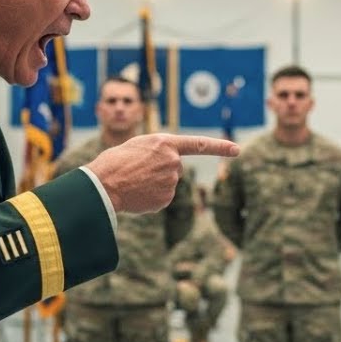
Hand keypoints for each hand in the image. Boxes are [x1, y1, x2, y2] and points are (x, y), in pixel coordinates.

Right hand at [85, 134, 238, 214]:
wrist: (104, 184)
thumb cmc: (115, 161)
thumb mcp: (138, 145)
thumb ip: (159, 150)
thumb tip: (173, 165)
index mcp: (166, 143)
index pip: (200, 144)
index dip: (220, 147)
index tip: (237, 149)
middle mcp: (173, 161)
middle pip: (175, 167)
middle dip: (160, 169)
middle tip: (137, 170)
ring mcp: (171, 181)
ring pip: (167, 183)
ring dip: (153, 183)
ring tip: (134, 181)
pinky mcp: (166, 199)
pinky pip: (162, 197)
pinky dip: (151, 197)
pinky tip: (137, 193)